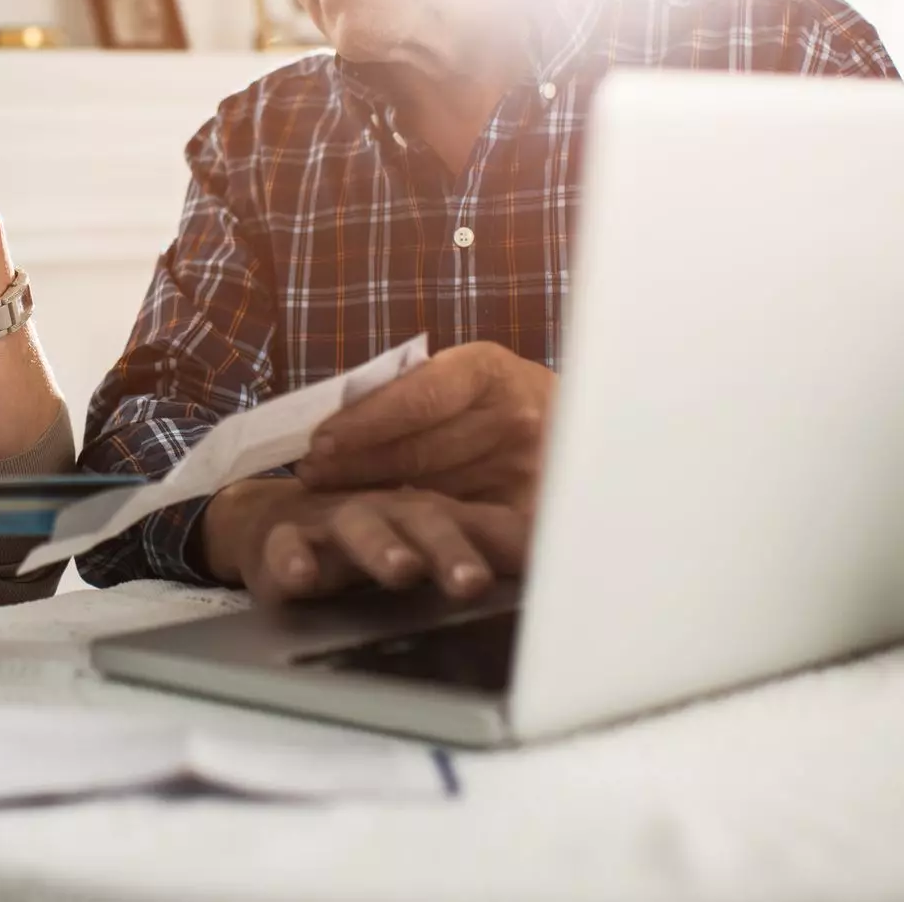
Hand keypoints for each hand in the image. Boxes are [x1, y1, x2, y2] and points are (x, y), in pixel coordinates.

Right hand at [201, 478, 528, 603]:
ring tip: (400, 570)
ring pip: (360, 524)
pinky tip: (302, 577)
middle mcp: (389, 504)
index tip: (538, 563)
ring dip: (380, 547)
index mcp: (434, 506)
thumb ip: (501, 545)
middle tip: (471, 581)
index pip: (475, 513)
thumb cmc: (381, 530)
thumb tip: (577, 572)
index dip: (502, 537)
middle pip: (423, 516)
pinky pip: (286, 545)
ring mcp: (336, 516)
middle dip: (448, 548)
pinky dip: (293, 559)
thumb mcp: (443, 535)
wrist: (285, 521)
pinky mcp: (285, 535)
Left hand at [298, 342, 554, 514]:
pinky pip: (470, 526)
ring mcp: (531, 467)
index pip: (416, 397)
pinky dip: (426, 528)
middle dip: (356, 464)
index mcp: (489, 369)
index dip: (363, 423)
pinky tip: (393, 533)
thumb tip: (331, 418)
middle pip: (421, 449)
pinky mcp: (537, 513)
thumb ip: (411, 391)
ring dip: (382, 500)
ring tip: (337, 504)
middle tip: (310, 476)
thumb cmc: (499, 399)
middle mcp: (515, 415)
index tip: (317, 443)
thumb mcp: (465, 377)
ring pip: (439, 492)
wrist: (593, 424)